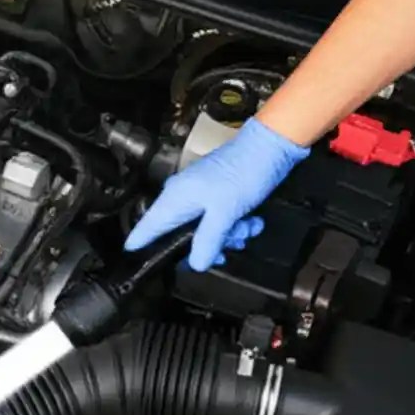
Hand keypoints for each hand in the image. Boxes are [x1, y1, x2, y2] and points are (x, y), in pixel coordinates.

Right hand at [123, 118, 309, 270]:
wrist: (271, 147)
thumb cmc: (244, 171)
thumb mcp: (224, 213)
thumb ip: (207, 242)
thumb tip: (196, 265)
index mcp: (174, 199)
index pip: (145, 229)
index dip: (143, 249)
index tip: (147, 266)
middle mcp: (181, 198)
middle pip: (180, 237)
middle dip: (206, 246)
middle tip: (226, 248)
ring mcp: (199, 197)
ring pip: (204, 232)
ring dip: (228, 236)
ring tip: (246, 227)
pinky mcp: (216, 197)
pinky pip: (219, 221)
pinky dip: (236, 225)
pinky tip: (251, 221)